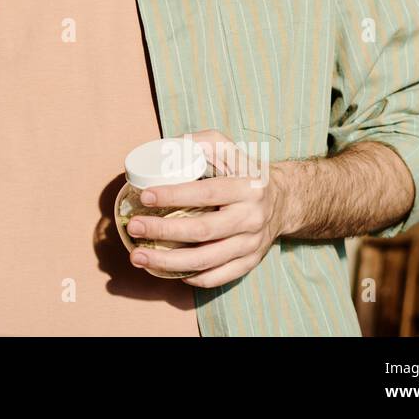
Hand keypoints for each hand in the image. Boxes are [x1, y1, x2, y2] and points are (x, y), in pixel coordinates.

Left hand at [125, 129, 289, 287]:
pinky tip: (168, 270)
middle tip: (134, 226)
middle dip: (164, 231)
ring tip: (139, 256)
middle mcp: (252, 218)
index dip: (174, 196)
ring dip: (169, 262)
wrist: (283, 200)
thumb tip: (166, 147)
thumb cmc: (244, 172)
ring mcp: (252, 244)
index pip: (207, 193)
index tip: (145, 195)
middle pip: (203, 230)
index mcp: (247, 187)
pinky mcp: (250, 262)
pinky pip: (219, 276)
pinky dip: (193, 277)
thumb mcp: (229, 149)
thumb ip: (201, 142)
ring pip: (208, 260)